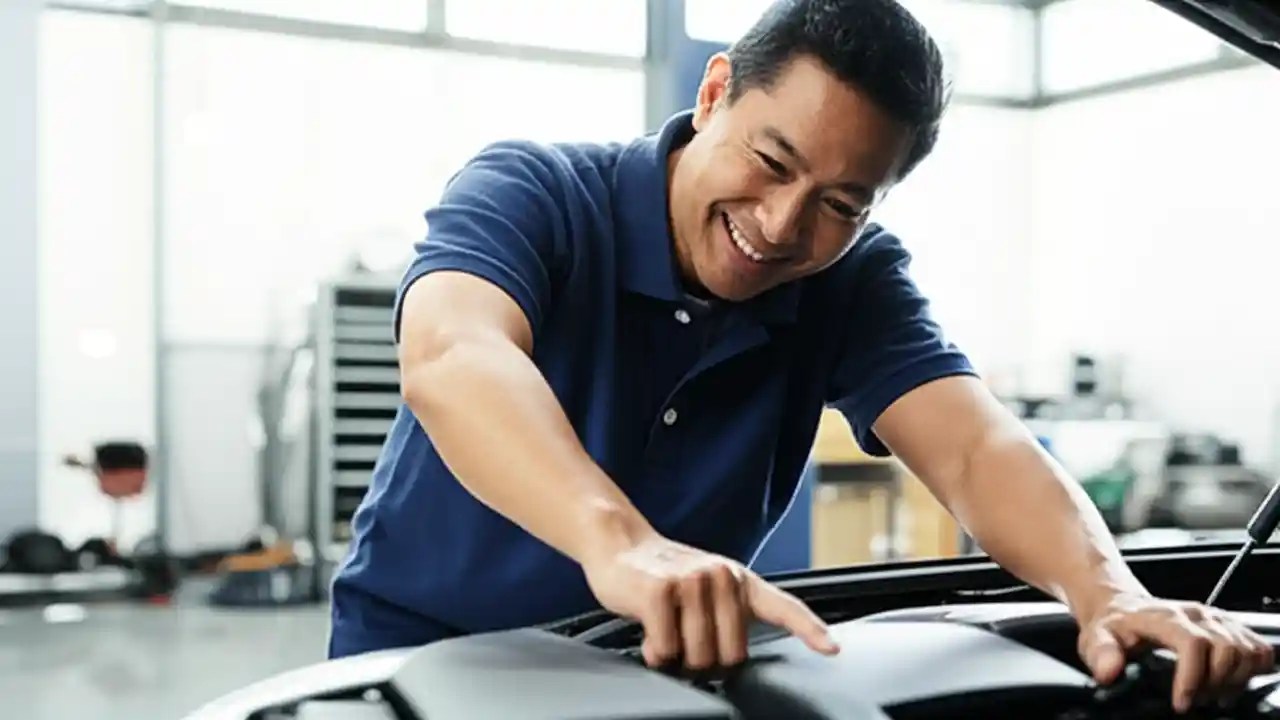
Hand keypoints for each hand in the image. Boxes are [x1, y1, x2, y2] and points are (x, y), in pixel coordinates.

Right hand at [582, 534, 839, 669]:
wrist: (619, 544)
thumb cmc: (663, 576)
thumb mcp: (705, 590)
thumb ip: (726, 619)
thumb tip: (731, 662)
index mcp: (739, 579)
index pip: (783, 607)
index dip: (809, 630)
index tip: (830, 649)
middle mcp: (723, 576)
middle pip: (731, 656)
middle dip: (705, 659)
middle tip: (684, 635)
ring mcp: (693, 581)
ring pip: (698, 657)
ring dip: (676, 655)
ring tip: (665, 628)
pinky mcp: (662, 591)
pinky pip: (666, 649)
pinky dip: (655, 650)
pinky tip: (648, 630)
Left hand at [1078, 593, 1274, 712]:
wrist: (1121, 607)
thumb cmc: (1113, 625)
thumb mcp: (1096, 638)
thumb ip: (1101, 654)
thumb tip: (1108, 672)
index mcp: (1165, 616)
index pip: (1194, 643)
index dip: (1193, 677)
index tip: (1182, 703)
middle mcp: (1196, 614)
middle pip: (1227, 649)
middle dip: (1214, 683)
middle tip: (1193, 698)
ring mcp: (1216, 618)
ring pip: (1248, 649)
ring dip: (1235, 679)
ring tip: (1209, 692)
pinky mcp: (1229, 626)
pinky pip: (1258, 647)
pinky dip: (1253, 669)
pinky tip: (1230, 680)